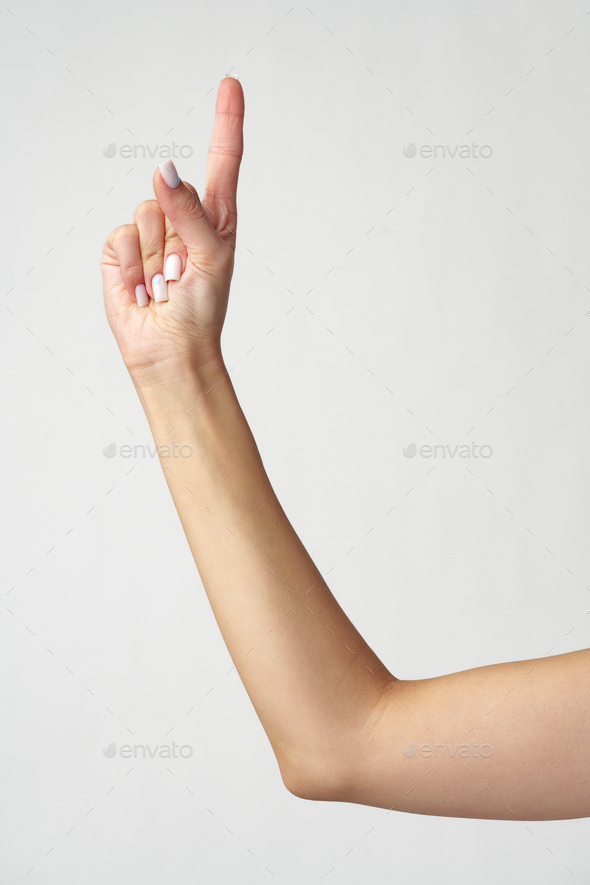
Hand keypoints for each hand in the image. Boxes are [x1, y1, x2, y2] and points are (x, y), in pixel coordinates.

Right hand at [100, 77, 243, 386]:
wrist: (170, 349)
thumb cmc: (202, 310)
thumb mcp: (211, 257)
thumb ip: (190, 212)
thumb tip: (163, 172)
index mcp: (216, 218)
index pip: (222, 161)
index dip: (225, 122)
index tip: (230, 85)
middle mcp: (182, 219)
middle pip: (172, 188)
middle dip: (175, 229)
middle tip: (182, 269)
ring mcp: (151, 233)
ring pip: (145, 211)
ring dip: (154, 253)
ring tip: (164, 281)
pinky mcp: (122, 249)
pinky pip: (121, 235)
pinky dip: (131, 265)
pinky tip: (143, 287)